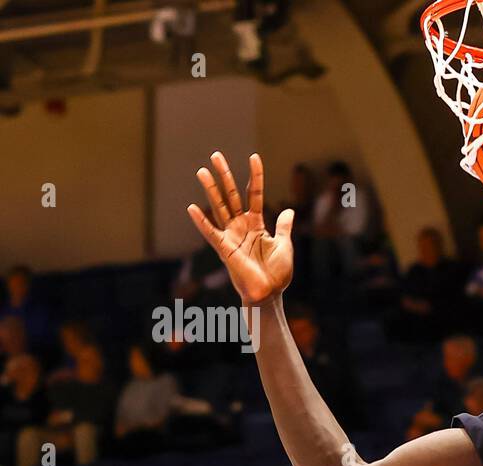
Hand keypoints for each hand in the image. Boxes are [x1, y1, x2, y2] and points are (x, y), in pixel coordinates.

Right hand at [187, 151, 293, 304]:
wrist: (269, 294)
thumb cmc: (277, 273)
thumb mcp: (284, 245)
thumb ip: (284, 227)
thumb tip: (290, 210)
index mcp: (256, 224)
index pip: (254, 194)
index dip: (255, 176)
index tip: (254, 157)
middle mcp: (241, 226)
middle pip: (232, 195)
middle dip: (225, 175)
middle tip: (216, 155)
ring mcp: (231, 236)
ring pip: (219, 207)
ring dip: (211, 190)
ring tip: (202, 171)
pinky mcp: (225, 249)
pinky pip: (211, 233)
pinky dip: (202, 222)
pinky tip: (192, 208)